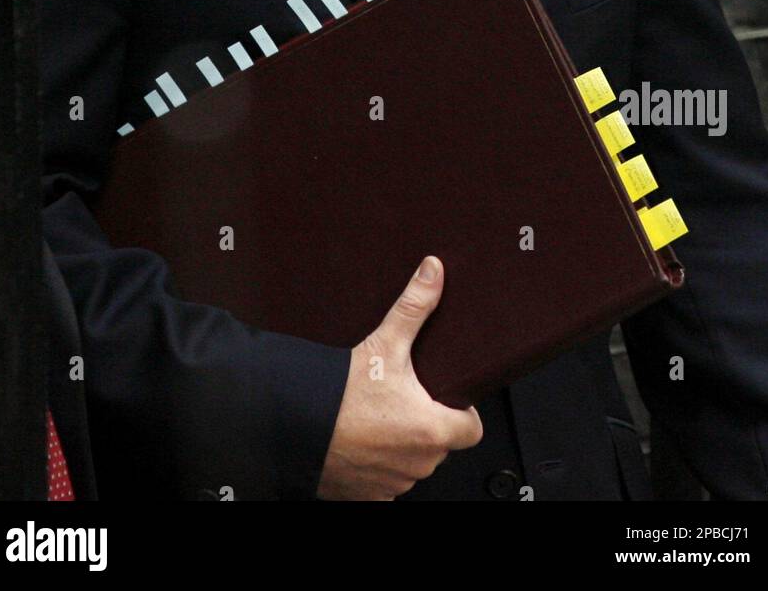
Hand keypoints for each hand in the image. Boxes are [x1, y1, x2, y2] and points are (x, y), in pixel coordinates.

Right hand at [317, 255, 482, 499]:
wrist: (294, 426)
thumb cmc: (340, 395)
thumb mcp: (384, 344)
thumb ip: (415, 306)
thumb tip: (434, 272)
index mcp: (431, 429)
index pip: (472, 429)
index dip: (462, 411)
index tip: (445, 397)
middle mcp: (418, 464)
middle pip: (441, 444)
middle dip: (427, 423)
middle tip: (403, 398)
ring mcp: (394, 483)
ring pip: (413, 463)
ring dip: (402, 445)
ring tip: (379, 417)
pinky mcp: (369, 496)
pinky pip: (386, 482)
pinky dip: (379, 465)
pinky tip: (363, 441)